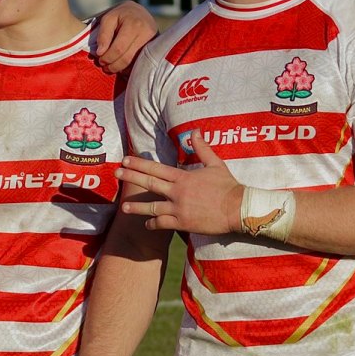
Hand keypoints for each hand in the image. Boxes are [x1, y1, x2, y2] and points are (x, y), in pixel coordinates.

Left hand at [91, 2, 156, 73]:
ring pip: (134, 63)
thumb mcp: (109, 18)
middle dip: (113, 65)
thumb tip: (101, 53)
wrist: (139, 11)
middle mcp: (146, 33)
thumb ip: (103, 34)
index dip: (108, 57)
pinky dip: (129, 67)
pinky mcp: (155, 48)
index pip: (119, 48)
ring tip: (111, 67)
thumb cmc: (121, 14)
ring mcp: (153, 42)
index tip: (100, 59)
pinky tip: (122, 65)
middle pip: (127, 58)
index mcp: (134, 25)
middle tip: (104, 66)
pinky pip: (141, 62)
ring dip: (120, 68)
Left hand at [117, 134, 242, 235]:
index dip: (139, 164)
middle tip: (117, 173)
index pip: (156, 169)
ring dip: (136, 207)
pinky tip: (147, 224)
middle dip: (131, 177)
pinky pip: (163, 223)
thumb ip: (202, 148)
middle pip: (149, 184)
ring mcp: (178, 209)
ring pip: (152, 207)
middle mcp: (177, 192)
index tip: (126, 160)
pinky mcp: (183, 223)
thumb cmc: (228, 186)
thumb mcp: (215, 164)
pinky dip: (153, 224)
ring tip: (124, 208)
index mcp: (183, 177)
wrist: (237, 209)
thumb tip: (195, 131)